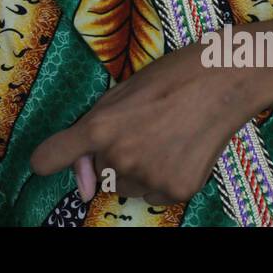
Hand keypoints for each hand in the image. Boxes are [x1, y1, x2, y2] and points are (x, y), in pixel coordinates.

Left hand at [29, 40, 272, 204]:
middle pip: (99, 173)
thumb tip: (81, 186)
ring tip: (164, 137)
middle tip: (142, 128)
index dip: (49, 160)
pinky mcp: (177, 190)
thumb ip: (91, 133)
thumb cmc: (169, 77)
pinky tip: (181, 150)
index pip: (50, 158)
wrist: (224, 80)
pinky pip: (154, 196)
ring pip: (126, 186)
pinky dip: (163, 179)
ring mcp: (149, 177)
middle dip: (112, 156)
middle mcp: (119, 156)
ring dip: (137, 170)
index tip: (50, 161)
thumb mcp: (119, 94)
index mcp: (99, 127)